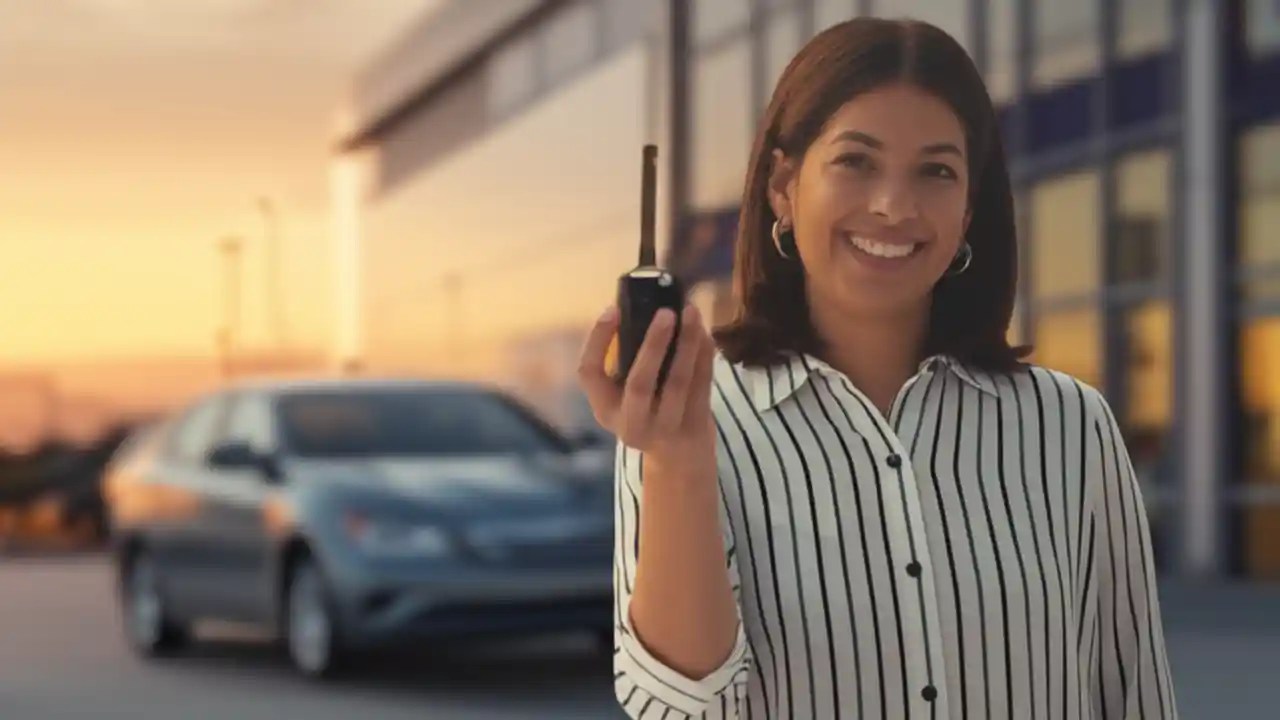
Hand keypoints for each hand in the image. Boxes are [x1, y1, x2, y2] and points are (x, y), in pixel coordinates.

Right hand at [577, 303, 715, 461]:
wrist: (677, 458)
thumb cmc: (646, 412)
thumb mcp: (622, 396)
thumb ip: (625, 361)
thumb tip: (641, 307)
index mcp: (605, 411)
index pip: (589, 373)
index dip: (598, 340)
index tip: (612, 309)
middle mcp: (631, 423)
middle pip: (639, 384)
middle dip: (653, 345)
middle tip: (666, 312)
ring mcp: (666, 427)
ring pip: (679, 383)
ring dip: (687, 344)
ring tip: (691, 313)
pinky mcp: (696, 425)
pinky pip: (702, 385)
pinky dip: (705, 356)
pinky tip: (704, 333)